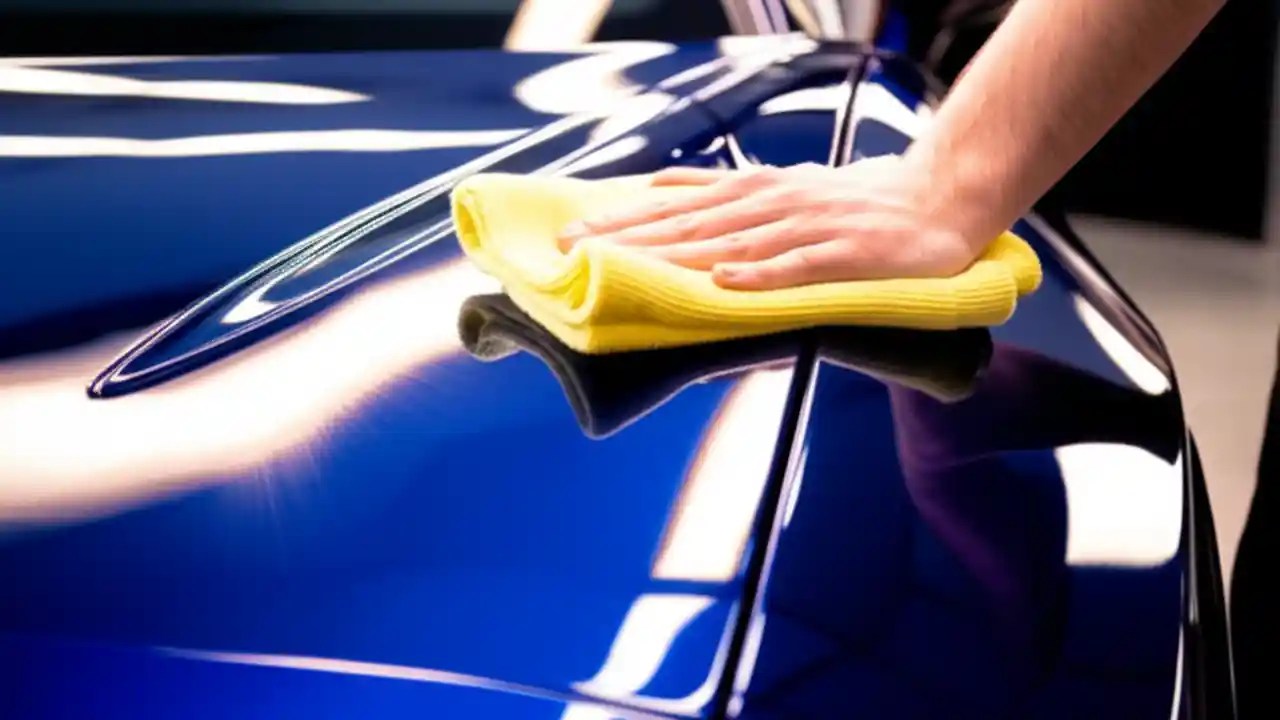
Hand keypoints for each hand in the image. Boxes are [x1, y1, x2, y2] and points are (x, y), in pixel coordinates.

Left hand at [557, 159, 989, 290]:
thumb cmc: (857, 199)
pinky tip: (724, 283)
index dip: (624, 218)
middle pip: (688, 223)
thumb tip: (665, 189)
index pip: (676, 206)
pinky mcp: (845, 255)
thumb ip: (728, 192)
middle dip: (626, 236)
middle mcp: (773, 203)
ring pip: (730, 243)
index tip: (574, 232)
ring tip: (624, 266)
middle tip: (573, 249)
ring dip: (674, 255)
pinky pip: (797, 267)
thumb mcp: (784, 182)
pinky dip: (760, 274)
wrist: (939, 196)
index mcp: (757, 189)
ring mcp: (808, 228)